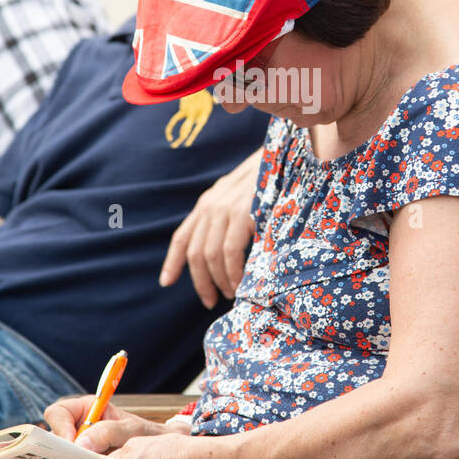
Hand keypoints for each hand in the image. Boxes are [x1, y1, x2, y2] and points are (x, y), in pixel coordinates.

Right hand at [43, 396, 160, 445]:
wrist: (160, 455)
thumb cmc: (148, 435)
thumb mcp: (131, 430)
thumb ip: (108, 432)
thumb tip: (81, 444)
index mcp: (85, 409)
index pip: (58, 414)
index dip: (59, 429)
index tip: (69, 445)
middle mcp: (77, 428)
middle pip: (52, 438)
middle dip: (57, 453)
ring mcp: (78, 449)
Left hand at [159, 149, 260, 306]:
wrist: (291, 158)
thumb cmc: (272, 182)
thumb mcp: (242, 198)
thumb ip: (229, 218)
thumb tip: (224, 253)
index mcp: (208, 202)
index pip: (182, 236)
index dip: (172, 261)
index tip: (166, 282)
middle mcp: (211, 205)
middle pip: (194, 252)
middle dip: (200, 281)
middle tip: (210, 301)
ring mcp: (225, 208)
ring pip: (210, 255)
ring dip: (219, 281)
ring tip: (230, 293)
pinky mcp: (242, 212)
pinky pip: (230, 251)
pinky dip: (233, 272)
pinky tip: (240, 283)